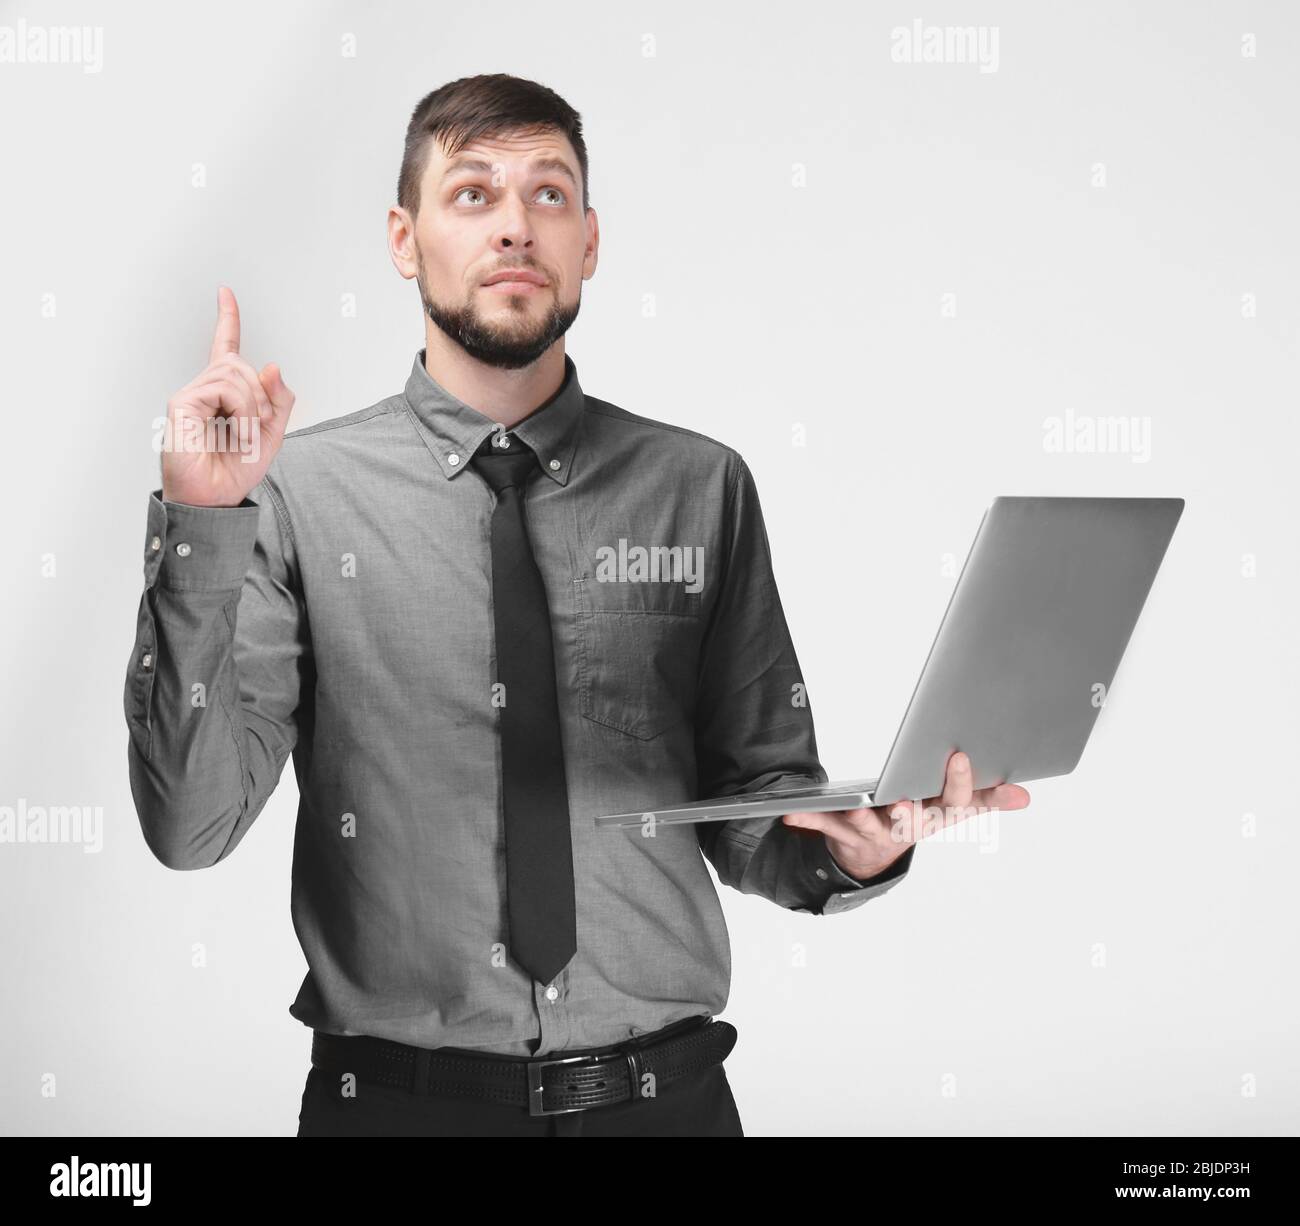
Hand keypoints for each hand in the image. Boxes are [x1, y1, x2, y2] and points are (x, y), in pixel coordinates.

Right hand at [161, 286, 295, 507]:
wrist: (215, 498)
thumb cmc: (235, 470)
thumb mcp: (273, 434)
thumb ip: (280, 400)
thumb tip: (272, 366)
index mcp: (225, 393)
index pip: (226, 348)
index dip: (227, 319)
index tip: (225, 292)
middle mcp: (205, 387)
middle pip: (245, 366)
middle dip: (262, 398)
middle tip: (256, 430)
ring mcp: (192, 393)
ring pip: (238, 374)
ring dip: (253, 408)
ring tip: (242, 435)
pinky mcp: (182, 401)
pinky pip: (225, 389)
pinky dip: (241, 412)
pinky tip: (232, 432)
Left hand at [781, 751, 1030, 881]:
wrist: (874, 856)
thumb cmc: (916, 819)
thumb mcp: (954, 808)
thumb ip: (987, 798)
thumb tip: (1025, 796)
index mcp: (934, 817)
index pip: (952, 802)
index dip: (957, 782)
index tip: (959, 756)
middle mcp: (904, 827)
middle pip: (910, 819)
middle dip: (909, 811)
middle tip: (905, 800)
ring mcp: (872, 831)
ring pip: (867, 825)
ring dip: (860, 817)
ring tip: (853, 807)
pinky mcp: (841, 830)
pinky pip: (823, 824)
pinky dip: (807, 820)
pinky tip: (789, 815)